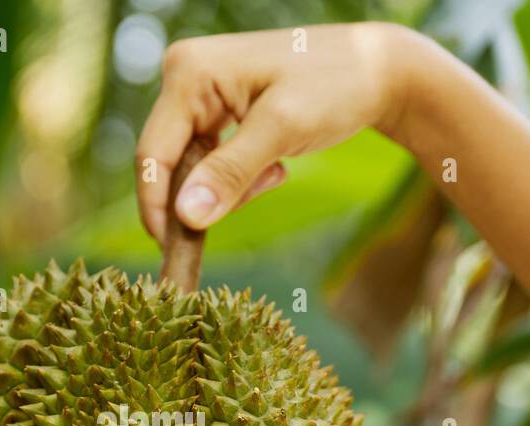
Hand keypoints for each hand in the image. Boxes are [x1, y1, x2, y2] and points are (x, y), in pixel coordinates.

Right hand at [136, 22, 421, 240]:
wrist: (375, 71)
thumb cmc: (335, 85)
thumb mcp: (283, 130)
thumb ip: (231, 173)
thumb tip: (186, 217)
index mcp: (189, 72)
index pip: (154, 153)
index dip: (157, 206)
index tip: (174, 251)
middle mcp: (184, 76)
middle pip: (170, 163)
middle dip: (207, 192)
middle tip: (263, 188)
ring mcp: (199, 94)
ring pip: (192, 168)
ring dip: (231, 186)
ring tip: (276, 170)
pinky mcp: (215, 110)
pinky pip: (210, 162)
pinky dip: (240, 176)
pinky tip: (276, 163)